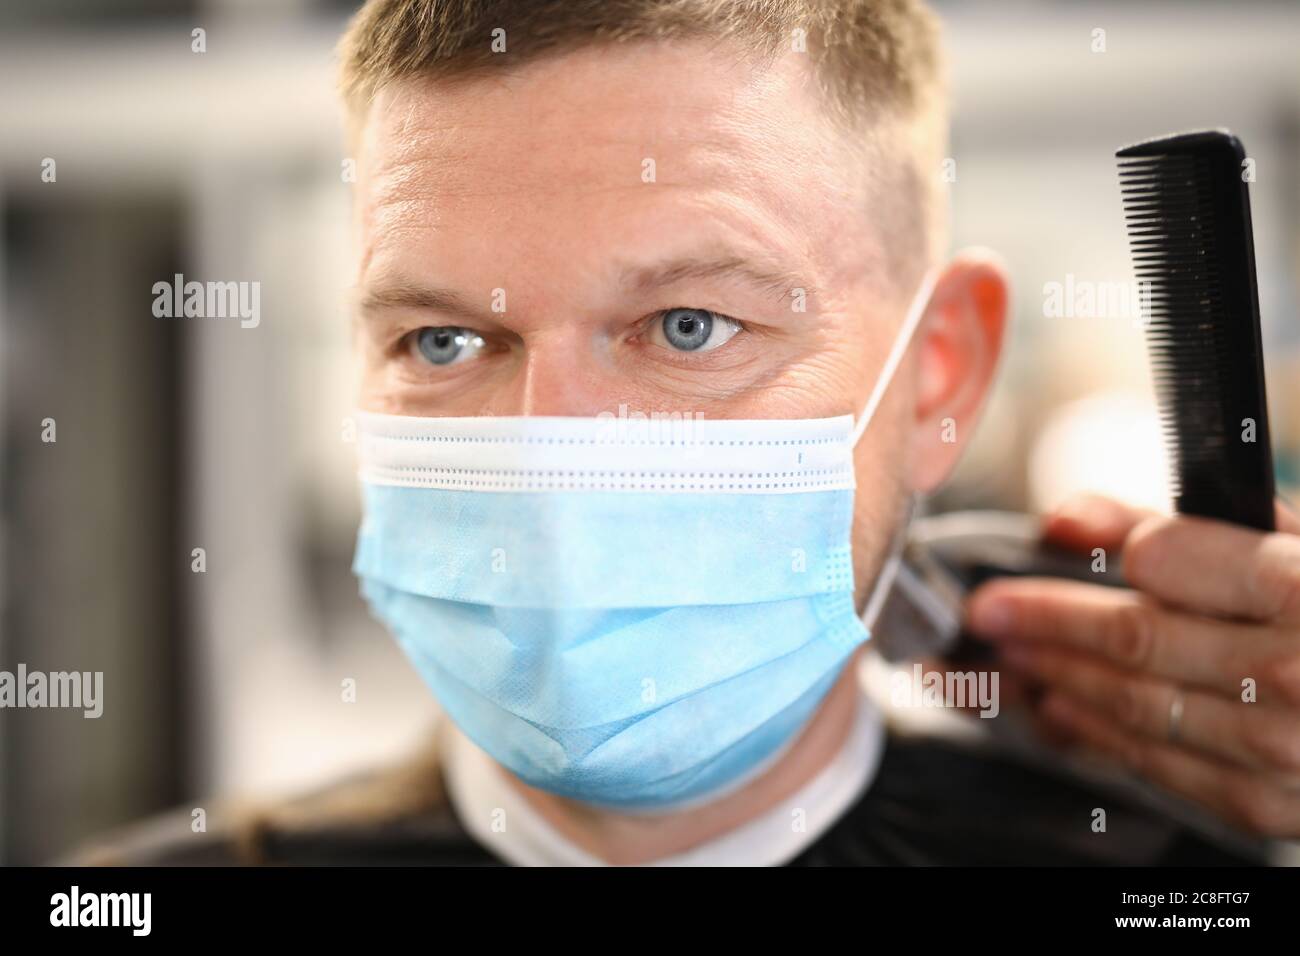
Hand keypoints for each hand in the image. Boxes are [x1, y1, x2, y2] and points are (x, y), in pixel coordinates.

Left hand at [966, 492, 1299, 837]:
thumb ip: (1188, 524)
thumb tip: (1069, 516)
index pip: (1168, 558)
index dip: (1105, 546)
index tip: (1047, 538)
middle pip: (1135, 637)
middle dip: (1044, 620)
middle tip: (988, 609)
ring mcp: (1285, 750)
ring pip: (1135, 705)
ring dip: (1056, 677)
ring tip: (1011, 652)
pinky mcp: (1267, 804)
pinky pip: (1158, 764)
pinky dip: (1096, 733)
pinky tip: (1059, 707)